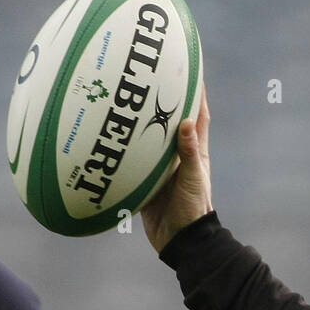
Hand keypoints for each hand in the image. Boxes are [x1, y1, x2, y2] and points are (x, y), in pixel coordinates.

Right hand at [141, 84, 212, 252]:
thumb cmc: (193, 208)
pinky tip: (111, 140)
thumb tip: (186, 121)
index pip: (198, 116)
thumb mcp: (193, 178)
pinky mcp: (146, 182)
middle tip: (151, 79)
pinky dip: (125, 152)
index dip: (197, 92)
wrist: (179, 241)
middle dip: (163, 101)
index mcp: (194, 152)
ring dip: (140, 124)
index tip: (191, 69)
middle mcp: (177, 156)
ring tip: (127, 102)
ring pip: (150, 140)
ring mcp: (161, 169)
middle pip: (170, 122)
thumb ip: (189, 152)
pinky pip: (134, 162)